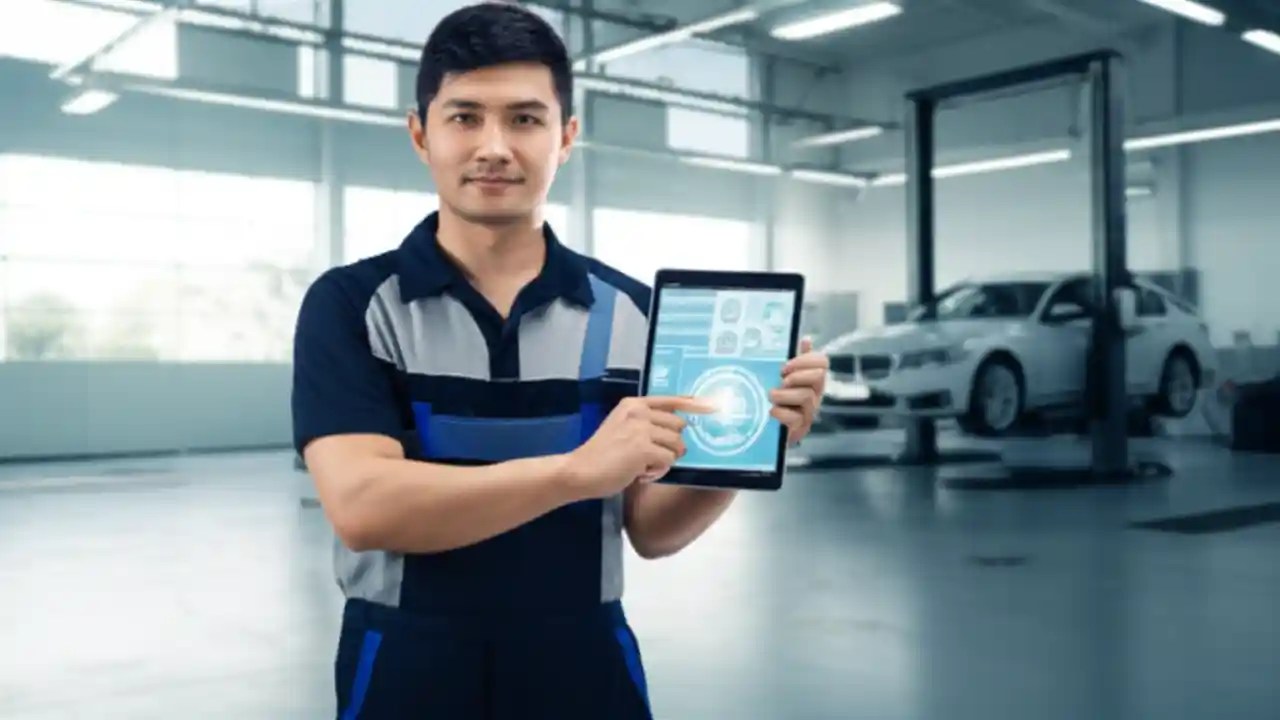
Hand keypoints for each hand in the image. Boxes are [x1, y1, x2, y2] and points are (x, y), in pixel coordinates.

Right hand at [562, 396, 713, 500]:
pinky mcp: (643, 449)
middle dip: (670, 446)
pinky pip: (668, 461)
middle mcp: (639, 412)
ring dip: (663, 461)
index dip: (695, 403)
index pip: (671, 400)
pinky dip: (657, 472)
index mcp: (634, 404)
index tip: (714, 405)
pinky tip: (639, 473)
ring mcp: (641, 429)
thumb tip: (678, 432)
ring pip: (676, 446)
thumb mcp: (622, 428)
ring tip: (641, 466)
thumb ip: (646, 424)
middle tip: (648, 457)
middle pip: (679, 426)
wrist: (580, 470)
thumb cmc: (601, 454)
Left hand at [770, 337, 828, 445]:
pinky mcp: (801, 427)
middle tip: (781, 380)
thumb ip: (797, 360)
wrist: (772, 429)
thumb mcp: (786, 377)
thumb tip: (807, 339)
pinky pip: (794, 418)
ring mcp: (810, 411)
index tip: (786, 366)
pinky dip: (780, 412)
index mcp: (813, 378)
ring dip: (784, 394)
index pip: (822, 361)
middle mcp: (816, 393)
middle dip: (797, 375)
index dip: (805, 360)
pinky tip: (772, 411)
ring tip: (771, 396)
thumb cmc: (781, 399)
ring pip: (805, 396)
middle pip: (818, 376)